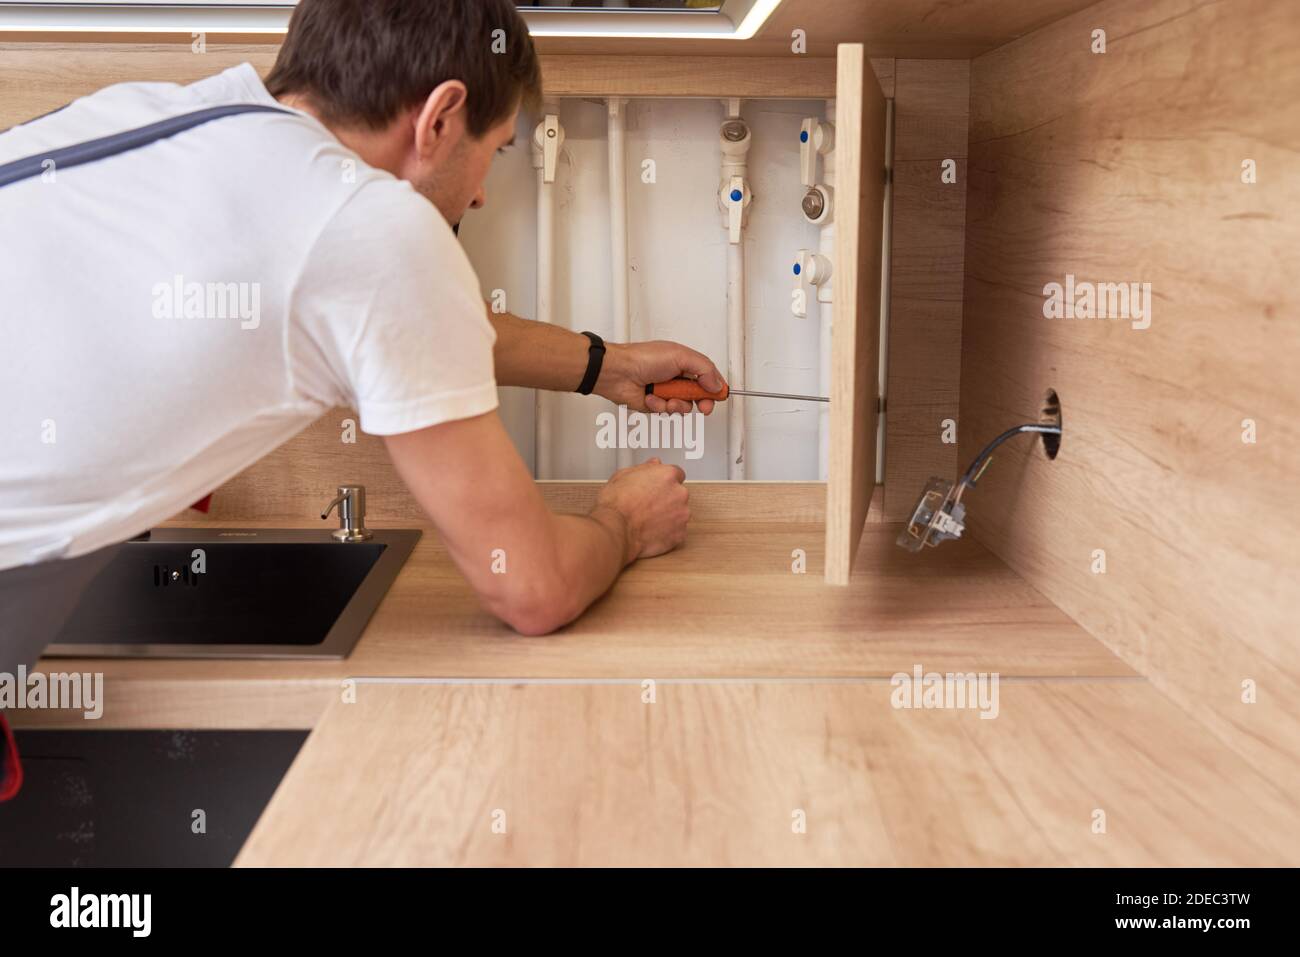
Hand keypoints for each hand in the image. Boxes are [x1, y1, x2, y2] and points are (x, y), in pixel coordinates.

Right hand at [592, 458, 688, 562]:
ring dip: (668, 516)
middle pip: (678, 494)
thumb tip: (653, 464)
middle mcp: (679, 493)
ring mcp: (682, 514)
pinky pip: (676, 531)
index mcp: (667, 475)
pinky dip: (667, 532)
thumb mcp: (623, 476)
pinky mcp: (680, 534)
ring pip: (678, 513)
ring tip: (647, 520)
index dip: (664, 482)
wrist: (616, 529)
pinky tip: (651, 531)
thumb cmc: (617, 504)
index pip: (676, 474)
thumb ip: (644, 468)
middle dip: (666, 499)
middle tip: (648, 505)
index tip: (658, 488)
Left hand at [594, 340, 726, 414]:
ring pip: (684, 406)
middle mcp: (676, 376)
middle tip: (704, 406)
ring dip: (677, 404)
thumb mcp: (680, 356)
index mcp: (684, 361)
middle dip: (702, 401)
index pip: (707, 375)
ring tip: (667, 396)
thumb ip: (703, 369)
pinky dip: (659, 406)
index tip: (721, 394)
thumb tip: (716, 383)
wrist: (618, 372)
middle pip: (698, 394)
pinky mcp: (655, 403)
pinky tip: (651, 397)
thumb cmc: (642, 358)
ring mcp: (665, 390)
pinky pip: (666, 411)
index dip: (716, 386)